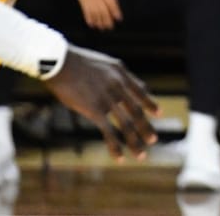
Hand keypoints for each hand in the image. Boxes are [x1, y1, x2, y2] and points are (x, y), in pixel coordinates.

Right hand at [43, 46, 157, 157]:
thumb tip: (115, 84)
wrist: (60, 62)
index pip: (140, 90)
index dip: (150, 103)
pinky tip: (120, 158)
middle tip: (153, 140)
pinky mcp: (95, 110)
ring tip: (142, 156)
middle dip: (146, 127)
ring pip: (127, 124)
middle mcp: (118, 86)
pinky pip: (109, 132)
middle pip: (137, 111)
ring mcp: (108, 98)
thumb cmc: (75, 62)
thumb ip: (110, 74)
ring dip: (135, 142)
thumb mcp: (100, 63)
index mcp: (120, 72)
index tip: (159, 113)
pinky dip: (116, 147)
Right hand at [68, 0, 121, 29]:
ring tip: (102, 28)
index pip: (112, 3)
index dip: (116, 11)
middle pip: (104, 10)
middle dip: (108, 20)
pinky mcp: (82, 1)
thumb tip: (112, 3)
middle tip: (110, 27)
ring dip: (99, 21)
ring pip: (96, 13)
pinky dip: (89, 18)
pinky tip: (92, 24)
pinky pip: (87, 11)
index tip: (119, 19)